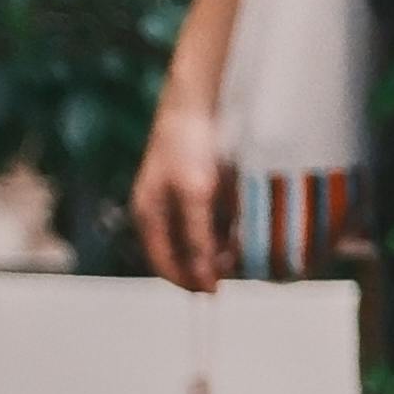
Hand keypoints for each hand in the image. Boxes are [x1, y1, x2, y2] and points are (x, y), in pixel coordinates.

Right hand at [131, 91, 232, 295]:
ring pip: (203, 238)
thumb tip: (205, 280)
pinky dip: (230, 225)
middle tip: (238, 261)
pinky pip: (214, 219)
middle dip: (210, 263)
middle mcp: (162, 212)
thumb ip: (199, 238)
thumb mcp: (196, 195)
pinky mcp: (199, 189)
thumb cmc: (189, 146)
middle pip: (185, 254)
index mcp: (149, 216)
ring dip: (223, 245)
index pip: (165, 265)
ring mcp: (180, 200)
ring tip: (244, 238)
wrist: (198, 102)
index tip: (217, 291)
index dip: (189, 282)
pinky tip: (244, 219)